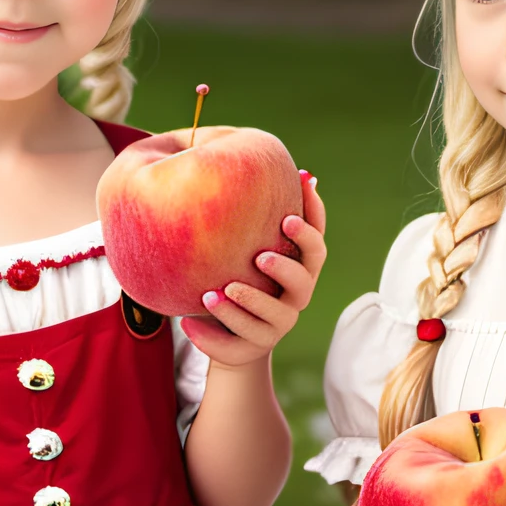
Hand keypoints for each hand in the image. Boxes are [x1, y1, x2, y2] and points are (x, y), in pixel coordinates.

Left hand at [182, 170, 325, 368]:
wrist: (232, 338)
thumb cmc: (240, 277)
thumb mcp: (246, 246)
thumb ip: (253, 214)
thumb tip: (248, 156)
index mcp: (298, 268)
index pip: (316, 245)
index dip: (311, 226)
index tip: (290, 211)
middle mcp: (295, 296)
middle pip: (304, 282)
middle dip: (285, 268)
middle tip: (261, 255)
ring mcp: (276, 326)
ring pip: (270, 317)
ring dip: (245, 302)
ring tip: (214, 292)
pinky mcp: (251, 349)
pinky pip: (236, 345)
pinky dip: (212, 334)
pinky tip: (189, 321)